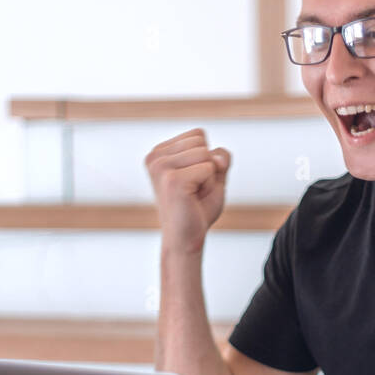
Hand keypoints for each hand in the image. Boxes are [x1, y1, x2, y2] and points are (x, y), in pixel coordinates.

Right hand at [144, 128, 231, 253]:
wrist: (186, 240)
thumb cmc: (197, 209)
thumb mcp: (214, 176)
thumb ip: (220, 157)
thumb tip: (216, 157)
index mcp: (158, 153)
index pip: (198, 135)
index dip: (206, 159)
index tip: (193, 181)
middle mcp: (155, 157)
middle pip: (201, 141)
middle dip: (208, 167)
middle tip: (194, 191)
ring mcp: (160, 167)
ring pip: (206, 154)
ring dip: (209, 178)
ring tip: (193, 195)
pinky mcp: (172, 180)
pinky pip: (209, 169)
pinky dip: (209, 186)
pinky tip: (193, 200)